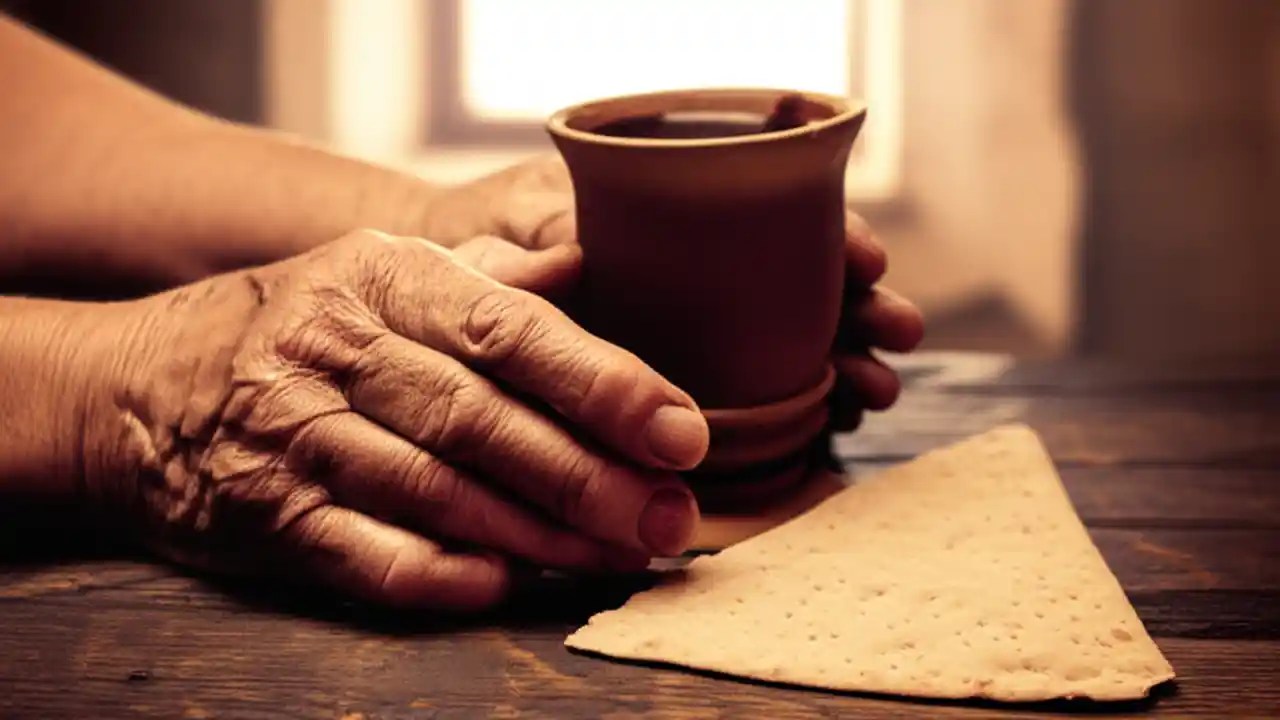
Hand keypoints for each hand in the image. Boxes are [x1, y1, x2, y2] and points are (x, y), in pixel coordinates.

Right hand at [86, 229, 708, 610]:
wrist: (137, 384)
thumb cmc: (298, 325)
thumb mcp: (378, 272)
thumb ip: (485, 279)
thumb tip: (590, 262)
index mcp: (383, 276)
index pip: (511, 331)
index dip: (604, 383)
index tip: (682, 432)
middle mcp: (335, 347)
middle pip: (481, 420)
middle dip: (589, 476)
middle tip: (670, 517)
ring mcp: (293, 432)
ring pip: (435, 491)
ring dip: (537, 532)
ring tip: (617, 555)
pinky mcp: (264, 512)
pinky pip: (363, 552)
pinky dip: (438, 572)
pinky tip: (505, 584)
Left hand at [420, 155, 923, 429]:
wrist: (443, 301)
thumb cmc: (471, 252)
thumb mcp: (494, 242)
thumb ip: (528, 253)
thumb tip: (570, 259)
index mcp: (664, 217)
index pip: (769, 215)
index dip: (828, 234)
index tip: (869, 262)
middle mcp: (692, 267)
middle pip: (800, 278)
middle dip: (857, 307)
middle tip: (899, 337)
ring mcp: (693, 324)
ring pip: (790, 337)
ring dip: (841, 360)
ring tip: (876, 392)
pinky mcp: (684, 376)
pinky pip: (757, 387)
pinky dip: (799, 403)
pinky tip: (831, 422)